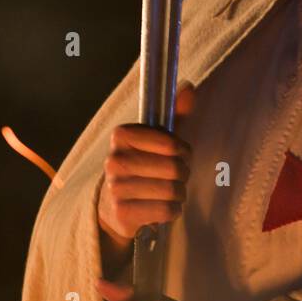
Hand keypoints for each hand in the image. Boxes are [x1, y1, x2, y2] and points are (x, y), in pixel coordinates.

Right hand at [97, 86, 194, 267]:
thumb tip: (189, 86)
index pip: (172, 144)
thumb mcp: (156, 138)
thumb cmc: (142, 165)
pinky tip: (161, 206)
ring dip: (179, 193)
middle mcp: (114, 160)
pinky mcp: (123, 213)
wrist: (113, 205)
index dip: (183, 151)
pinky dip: (173, 210)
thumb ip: (175, 113)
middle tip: (175, 176)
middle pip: (175, 168)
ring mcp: (116, 188)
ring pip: (173, 191)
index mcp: (121, 135)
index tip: (178, 154)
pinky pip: (167, 211)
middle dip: (183, 174)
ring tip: (168, 191)